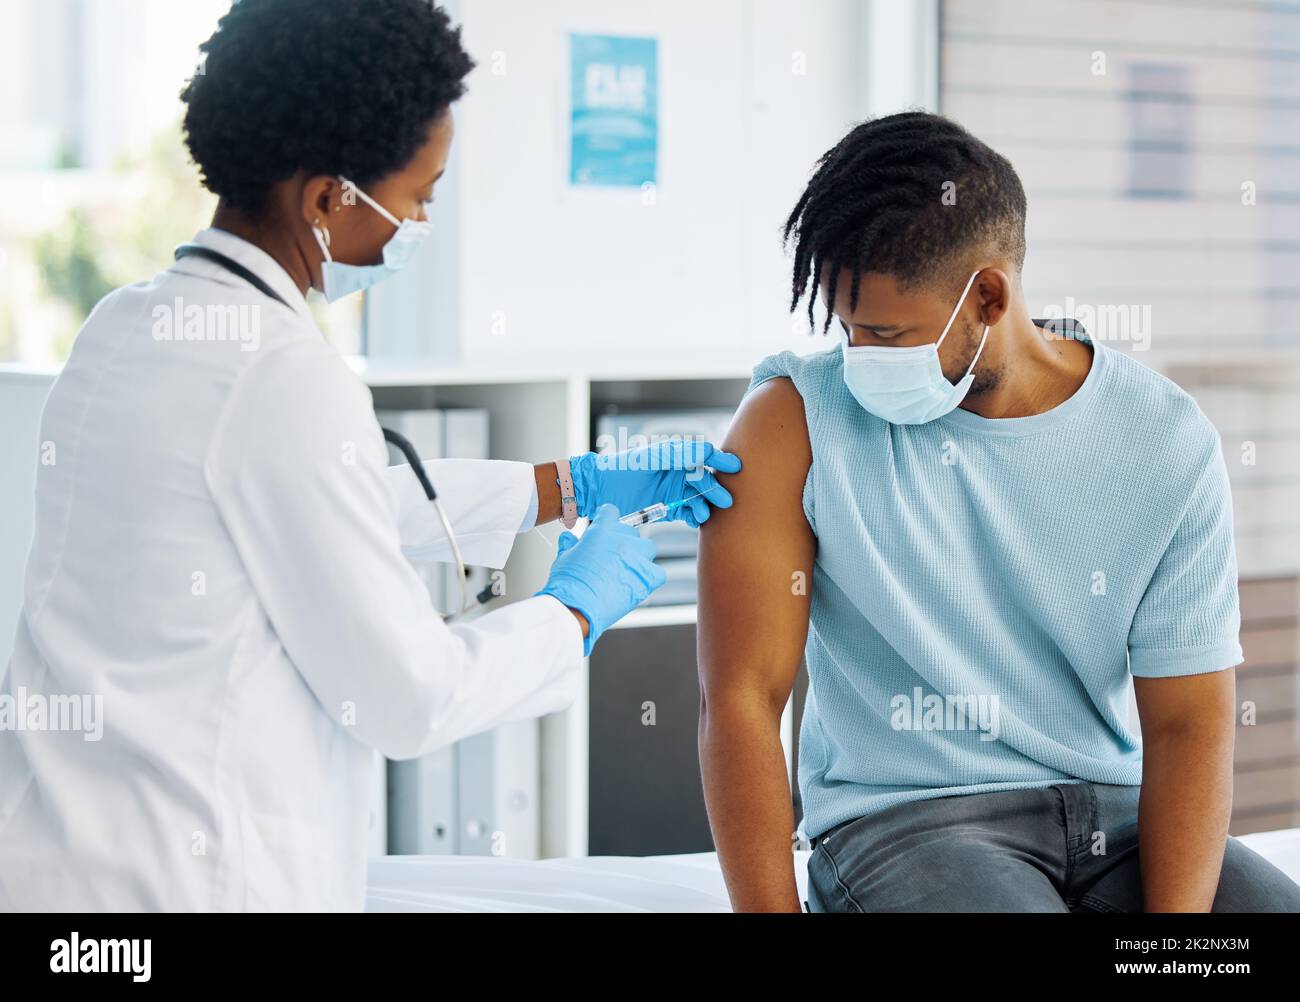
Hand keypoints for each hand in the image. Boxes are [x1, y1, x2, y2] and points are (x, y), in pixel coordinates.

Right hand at [536, 504, 666, 654]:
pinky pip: (658, 572)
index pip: (611, 512)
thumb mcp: (564, 558)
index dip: (607, 520)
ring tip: (626, 571)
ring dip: (639, 556)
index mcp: (602, 530)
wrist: (577, 607)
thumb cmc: (569, 584)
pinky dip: (651, 577)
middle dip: (622, 542)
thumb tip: (568, 538)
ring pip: (648, 548)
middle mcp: (623, 540)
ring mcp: (638, 557)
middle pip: (631, 532)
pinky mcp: (648, 577)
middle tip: (612, 558)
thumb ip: (569, 544)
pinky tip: (638, 583)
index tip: (606, 528)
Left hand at [570, 440, 741, 527]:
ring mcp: (676, 492)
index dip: (721, 461)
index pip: (706, 457)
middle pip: (706, 480)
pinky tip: (697, 520)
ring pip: (699, 498)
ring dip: (705, 505)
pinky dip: (695, 517)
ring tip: (705, 513)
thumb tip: (707, 450)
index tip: (734, 468)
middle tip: (726, 500)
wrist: (601, 490)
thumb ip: (679, 454)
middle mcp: (680, 473)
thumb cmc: (624, 468)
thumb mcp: (652, 458)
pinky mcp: (670, 509)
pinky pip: (688, 513)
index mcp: (678, 456)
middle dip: (716, 489)